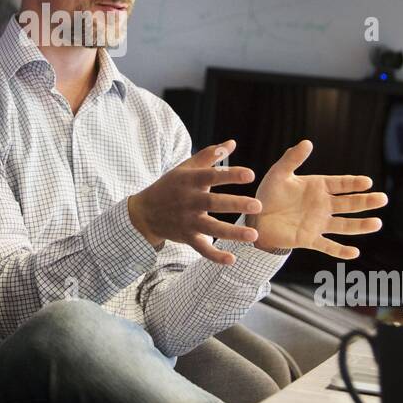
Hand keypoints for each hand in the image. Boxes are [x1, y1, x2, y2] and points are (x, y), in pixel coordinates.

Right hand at [127, 139, 261, 264]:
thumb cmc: (170, 186)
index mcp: (189, 181)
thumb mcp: (185, 168)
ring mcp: (187, 221)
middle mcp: (188, 201)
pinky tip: (232, 259)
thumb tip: (232, 143)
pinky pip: (201, 249)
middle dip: (236, 204)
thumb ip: (209, 156)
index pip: (211, 176)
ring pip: (211, 228)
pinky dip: (215, 256)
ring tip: (253, 236)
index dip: (230, 174)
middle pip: (214, 203)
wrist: (144, 212)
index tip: (250, 174)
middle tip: (258, 206)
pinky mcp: (187, 237)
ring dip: (232, 233)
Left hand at [247, 140, 386, 258]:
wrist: (257, 218)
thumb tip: (307, 142)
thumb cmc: (269, 193)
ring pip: (345, 225)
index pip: (341, 184)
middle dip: (366, 202)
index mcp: (318, 187)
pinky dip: (340, 251)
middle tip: (383, 199)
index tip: (367, 182)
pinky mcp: (310, 239)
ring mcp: (319, 223)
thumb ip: (292, 159)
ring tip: (377, 223)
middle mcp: (323, 205)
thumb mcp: (279, 174)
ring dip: (361, 225)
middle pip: (349, 204)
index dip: (354, 183)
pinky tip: (354, 253)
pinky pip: (328, 246)